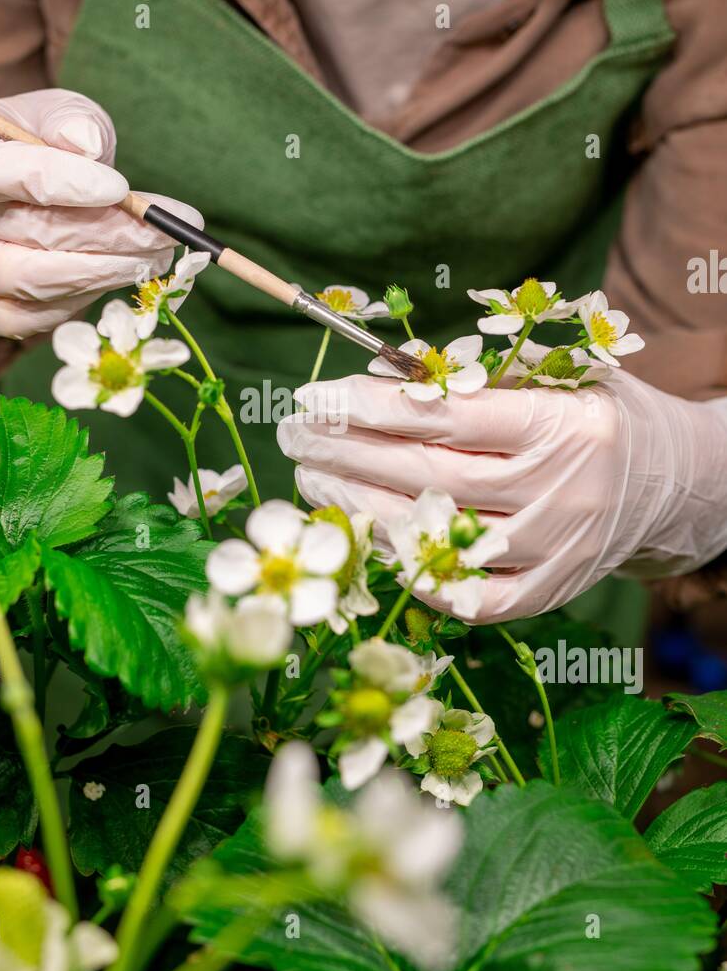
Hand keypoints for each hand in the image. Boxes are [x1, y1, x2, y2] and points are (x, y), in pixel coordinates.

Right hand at [0, 88, 202, 336]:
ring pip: (41, 282)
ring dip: (110, 269)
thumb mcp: (50, 114)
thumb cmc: (29, 145)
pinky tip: (123, 271)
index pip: (1, 174)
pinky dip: (90, 294)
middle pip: (33, 235)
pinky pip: (45, 314)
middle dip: (111, 235)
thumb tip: (88, 144)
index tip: (121, 189)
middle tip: (166, 231)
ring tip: (157, 253)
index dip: (63, 183)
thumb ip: (69, 121)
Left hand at [277, 371, 726, 622]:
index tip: (318, 398)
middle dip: (350, 455)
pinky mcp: (553, 591)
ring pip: (441, 534)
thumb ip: (480, 377)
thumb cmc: (599, 415)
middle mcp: (562, 488)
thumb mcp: (559, 376)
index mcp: (562, 423)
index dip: (375, 408)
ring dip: (364, 509)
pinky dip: (418, 573)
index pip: (450, 416)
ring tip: (312, 484)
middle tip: (295, 438)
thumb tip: (383, 375)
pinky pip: (472, 595)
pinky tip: (371, 542)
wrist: (674, 482)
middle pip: (433, 475)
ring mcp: (558, 547)